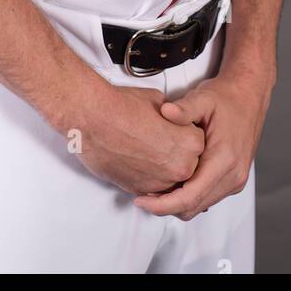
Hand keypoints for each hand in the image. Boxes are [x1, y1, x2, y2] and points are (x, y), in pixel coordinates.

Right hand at [72, 81, 205, 195]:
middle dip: (176, 152)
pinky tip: (135, 158)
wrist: (93, 118)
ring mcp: (159, 182)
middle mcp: (179, 168)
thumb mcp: (158, 100)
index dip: (183, 132)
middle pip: (187, 163)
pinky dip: (147, 175)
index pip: (197, 141)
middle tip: (158, 138)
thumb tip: (171, 119)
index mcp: (190, 143)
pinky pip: (152, 186)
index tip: (172, 127)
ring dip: (162, 166)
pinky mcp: (139, 190)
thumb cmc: (124, 105)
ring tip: (145, 148)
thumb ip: (173, 116)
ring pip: (170, 178)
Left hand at [132, 65, 272, 219]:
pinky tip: (173, 180)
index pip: (190, 197)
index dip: (163, 204)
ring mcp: (235, 180)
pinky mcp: (234, 179)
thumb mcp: (203, 98)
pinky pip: (207, 197)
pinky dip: (189, 195)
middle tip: (141, 195)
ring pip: (200, 205)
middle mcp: (233, 175)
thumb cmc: (226, 97)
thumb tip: (165, 111)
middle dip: (165, 206)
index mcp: (225, 159)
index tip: (141, 201)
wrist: (249, 95)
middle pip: (193, 207)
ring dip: (177, 202)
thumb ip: (184, 108)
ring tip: (154, 187)